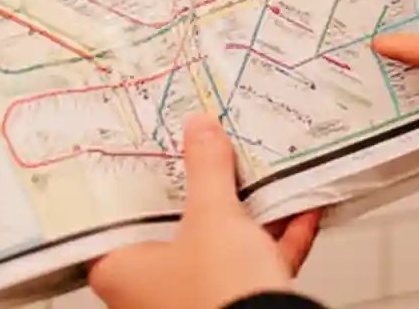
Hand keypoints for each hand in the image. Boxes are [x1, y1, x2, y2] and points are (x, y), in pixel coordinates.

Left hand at [89, 114, 321, 308]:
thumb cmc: (220, 293)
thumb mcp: (213, 216)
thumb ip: (207, 169)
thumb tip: (199, 128)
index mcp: (123, 270)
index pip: (117, 215)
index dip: (135, 180)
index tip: (152, 149)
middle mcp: (151, 291)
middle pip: (175, 226)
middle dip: (204, 190)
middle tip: (211, 151)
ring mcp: (196, 300)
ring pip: (221, 246)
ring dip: (248, 211)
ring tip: (262, 171)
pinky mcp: (237, 306)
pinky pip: (255, 266)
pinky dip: (278, 238)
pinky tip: (301, 208)